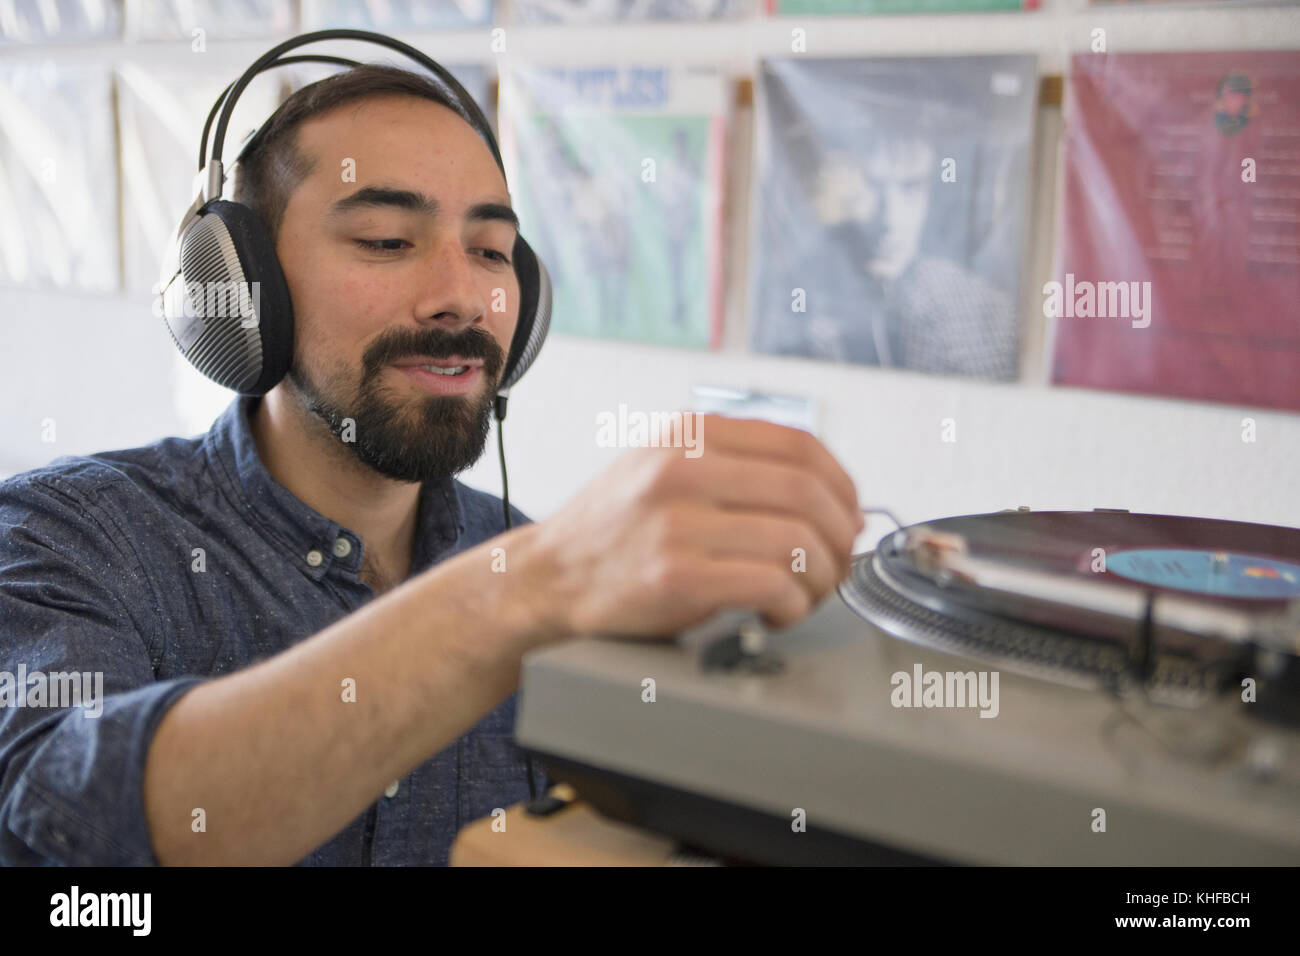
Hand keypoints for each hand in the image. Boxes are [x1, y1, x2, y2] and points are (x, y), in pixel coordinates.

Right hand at [522, 415, 863, 641]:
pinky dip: (793, 605)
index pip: (800, 445)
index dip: (842, 484)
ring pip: (798, 542)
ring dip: (822, 578)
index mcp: (690, 434)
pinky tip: (778, 613)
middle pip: (808, 493)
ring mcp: (678, 523)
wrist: (546, 578)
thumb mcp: (664, 465)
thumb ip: (732, 464)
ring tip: (807, 594)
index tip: (848, 515)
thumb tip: (827, 493)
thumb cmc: (614, 530)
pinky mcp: (676, 577)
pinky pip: (771, 584)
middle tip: (837, 564)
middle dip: (841, 537)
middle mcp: (684, 469)